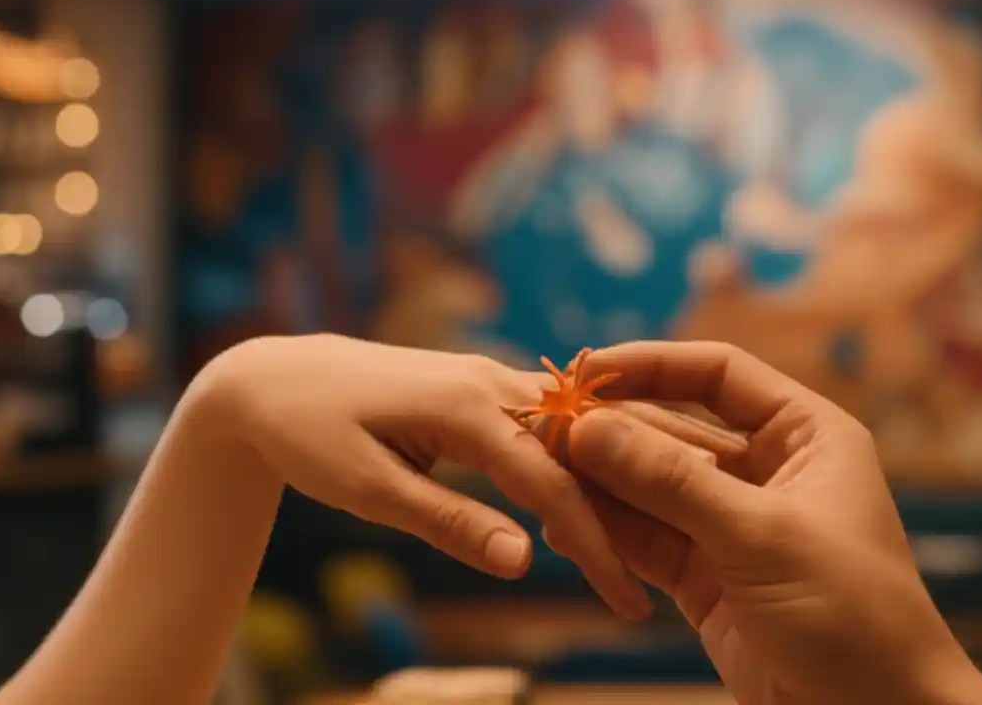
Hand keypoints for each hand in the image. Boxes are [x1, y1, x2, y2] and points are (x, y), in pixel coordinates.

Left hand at [194, 335, 652, 619]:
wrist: (271, 379)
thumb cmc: (309, 436)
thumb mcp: (367, 488)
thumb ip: (448, 521)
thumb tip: (525, 562)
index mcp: (466, 405)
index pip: (552, 485)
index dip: (594, 547)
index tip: (628, 602)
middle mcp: (493, 381)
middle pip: (589, 444)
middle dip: (647, 490)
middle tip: (710, 535)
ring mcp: (492, 378)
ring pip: (581, 427)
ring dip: (633, 464)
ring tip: (695, 499)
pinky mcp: (484, 387)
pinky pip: (554, 422)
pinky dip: (595, 451)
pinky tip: (624, 474)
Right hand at [557, 341, 981, 703]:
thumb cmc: (853, 618)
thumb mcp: (761, 538)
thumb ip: (672, 482)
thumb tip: (589, 428)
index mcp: (806, 435)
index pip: (717, 374)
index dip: (650, 365)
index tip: (584, 371)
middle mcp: (767, 470)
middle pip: (673, 430)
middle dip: (612, 431)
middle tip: (545, 430)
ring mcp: (732, 525)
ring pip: (650, 488)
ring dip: (599, 482)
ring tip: (539, 474)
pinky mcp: (706, 577)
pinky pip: (646, 540)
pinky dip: (605, 534)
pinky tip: (561, 524)